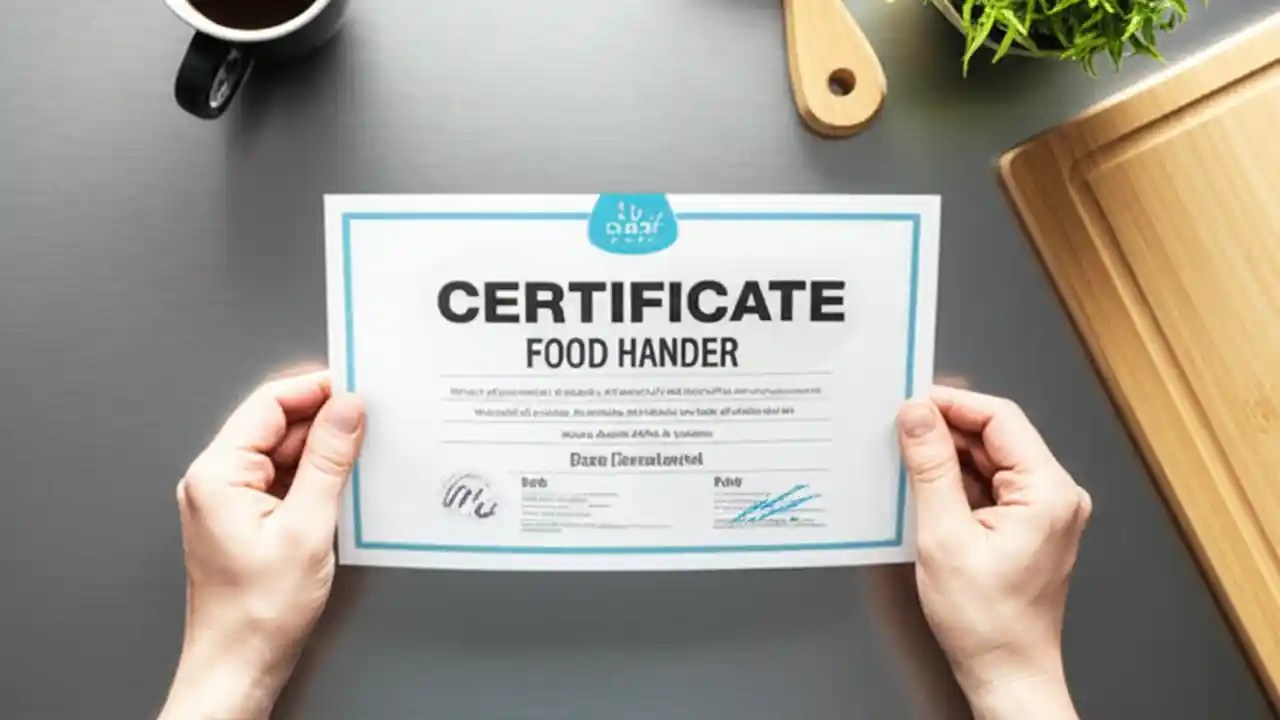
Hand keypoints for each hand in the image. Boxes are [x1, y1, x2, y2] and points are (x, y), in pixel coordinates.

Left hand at [160, 370, 364, 719]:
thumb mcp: (307, 527)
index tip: (355, 386)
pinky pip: (283, 479)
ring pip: (283, 453)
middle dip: (325, 422)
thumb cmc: (258, 612)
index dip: (315, 389)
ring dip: (322, 452)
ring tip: (361, 461)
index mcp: (217, 474)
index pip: (268, 405)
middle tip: (370, 423)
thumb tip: (347, 410)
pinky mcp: (245, 517)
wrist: (240, 664)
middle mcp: (215, 481)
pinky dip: (314, 477)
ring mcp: (229, 500)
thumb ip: (330, 461)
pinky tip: (342, 488)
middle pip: (276, 426)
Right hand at [897, 387, 1089, 719]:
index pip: (1001, 418)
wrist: (1006, 672)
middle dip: (945, 430)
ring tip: (907, 465)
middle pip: (996, 436)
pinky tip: (926, 490)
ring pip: (990, 460)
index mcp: (1048, 492)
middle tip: (899, 431)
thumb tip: (917, 416)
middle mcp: (1056, 495)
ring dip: (948, 458)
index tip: (911, 402)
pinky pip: (990, 485)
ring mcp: (1044, 511)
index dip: (952, 403)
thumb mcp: (944, 536)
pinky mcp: (1028, 524)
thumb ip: (930, 468)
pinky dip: (957, 482)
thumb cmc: (987, 622)